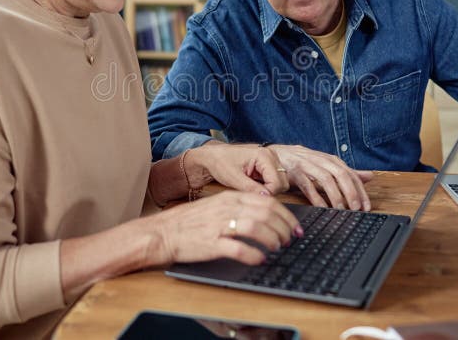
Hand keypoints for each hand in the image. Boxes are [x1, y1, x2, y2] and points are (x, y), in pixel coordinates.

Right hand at [151, 191, 302, 264]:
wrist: (162, 232)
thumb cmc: (189, 222)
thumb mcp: (216, 206)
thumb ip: (239, 208)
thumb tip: (265, 218)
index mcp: (230, 197)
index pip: (268, 202)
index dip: (286, 216)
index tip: (295, 228)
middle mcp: (227, 208)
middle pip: (266, 214)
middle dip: (284, 228)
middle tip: (291, 240)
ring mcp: (219, 225)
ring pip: (256, 228)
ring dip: (272, 239)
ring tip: (278, 248)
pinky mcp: (211, 243)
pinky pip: (238, 248)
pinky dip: (254, 255)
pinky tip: (260, 260)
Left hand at [188, 141, 289, 196]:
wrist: (213, 157)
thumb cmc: (220, 163)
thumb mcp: (234, 178)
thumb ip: (252, 189)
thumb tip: (266, 198)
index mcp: (264, 155)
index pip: (278, 182)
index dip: (268, 194)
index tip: (254, 197)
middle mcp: (271, 155)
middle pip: (282, 182)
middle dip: (270, 192)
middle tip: (253, 193)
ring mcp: (271, 159)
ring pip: (281, 182)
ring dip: (269, 189)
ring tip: (252, 188)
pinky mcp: (268, 164)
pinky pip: (275, 180)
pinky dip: (267, 186)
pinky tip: (254, 184)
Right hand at [267, 144, 372, 210]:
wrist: (278, 155)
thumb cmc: (305, 162)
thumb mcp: (328, 165)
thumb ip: (348, 172)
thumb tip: (370, 176)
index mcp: (332, 160)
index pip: (351, 175)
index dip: (360, 191)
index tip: (366, 207)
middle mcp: (322, 161)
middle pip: (341, 175)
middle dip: (350, 193)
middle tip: (356, 209)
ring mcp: (308, 165)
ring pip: (326, 179)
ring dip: (335, 196)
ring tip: (340, 210)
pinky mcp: (295, 172)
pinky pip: (308, 185)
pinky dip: (316, 197)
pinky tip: (322, 208)